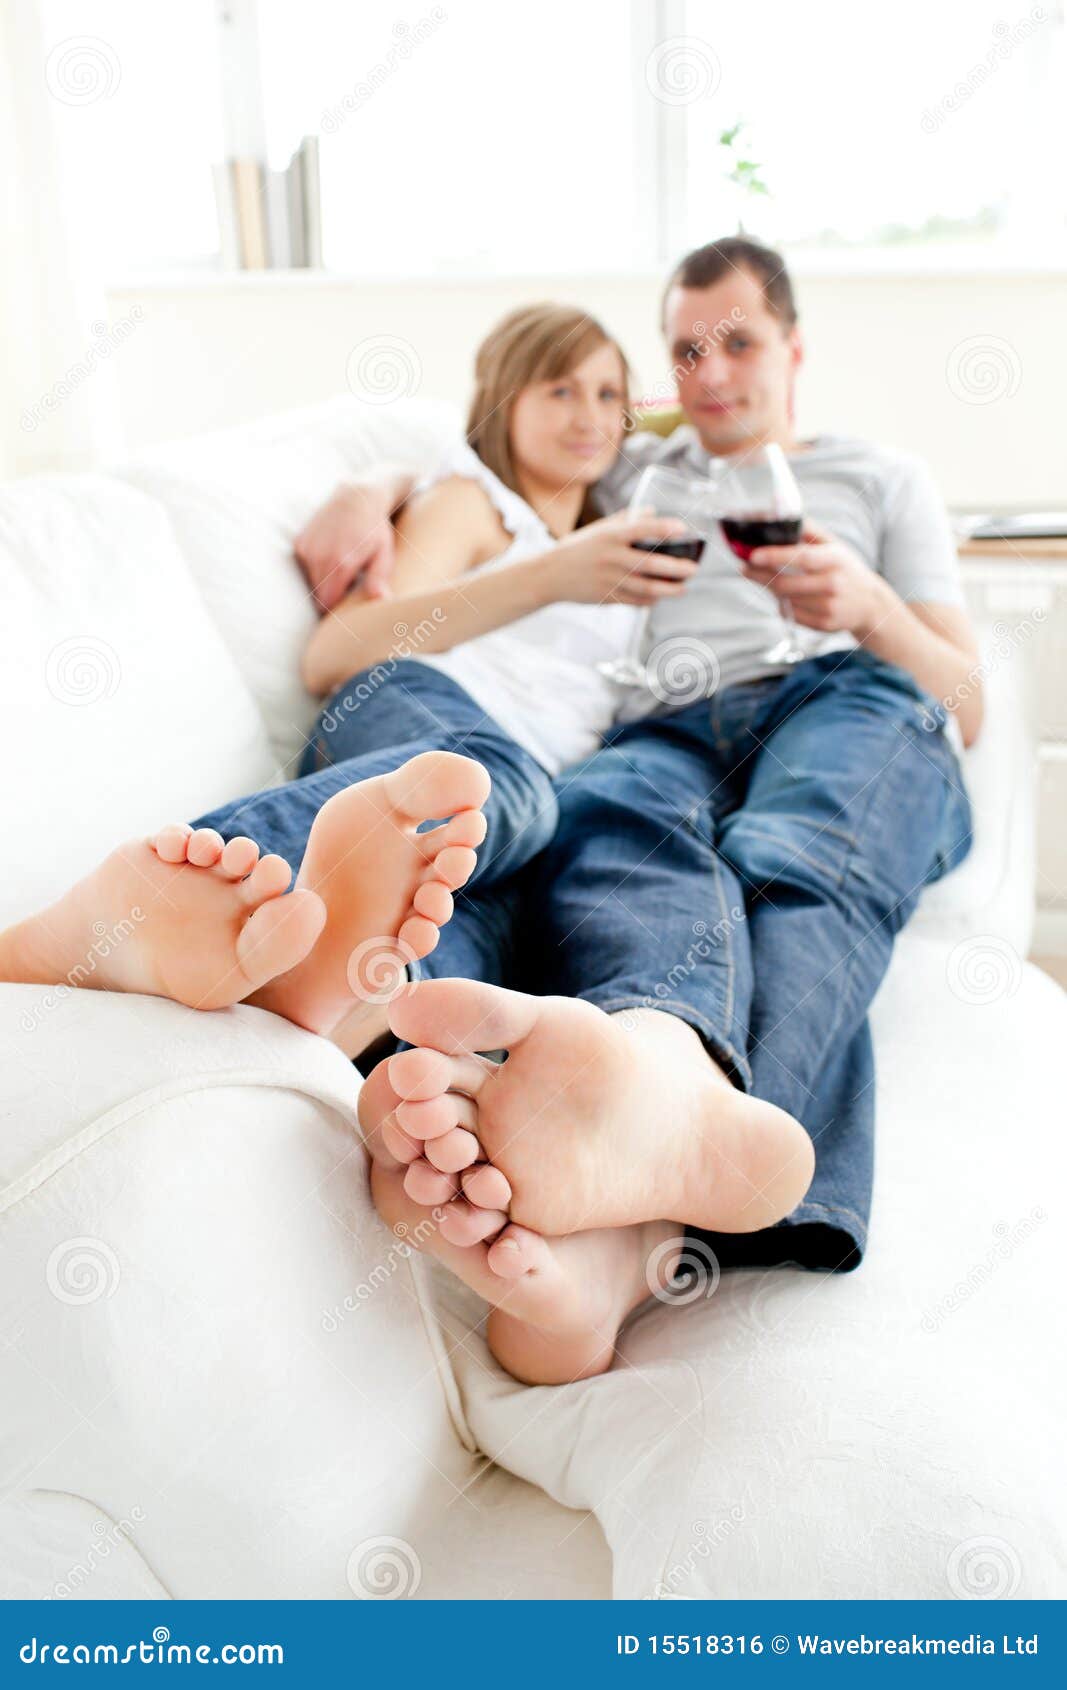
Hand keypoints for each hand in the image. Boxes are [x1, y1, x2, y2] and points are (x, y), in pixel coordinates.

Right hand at [294, 484, 395, 611]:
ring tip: (341, 567)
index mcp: (340, 564)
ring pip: (310, 581)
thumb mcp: (384, 554)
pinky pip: (304, 567)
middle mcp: (319, 557)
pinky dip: (315, 567)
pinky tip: (330, 555)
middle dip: (330, 595)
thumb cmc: (375, 529)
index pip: (327, 603)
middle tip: (348, 582)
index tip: (347, 604)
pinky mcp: (299, 543)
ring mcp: (307, 549)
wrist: (356, 497)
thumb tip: (381, 600)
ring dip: (323, 581)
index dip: (336, 608)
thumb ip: (379, 579)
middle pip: (317, 595)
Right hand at [544, 510, 700, 606]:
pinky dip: (650, 601)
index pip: (643, 529)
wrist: (549, 575)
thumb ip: (626, 520)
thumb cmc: (576, 548)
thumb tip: (652, 512)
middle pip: (651, 564)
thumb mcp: (599, 529)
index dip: (665, 528)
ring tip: (683, 587)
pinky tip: (660, 597)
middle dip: (676, 568)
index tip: (683, 529)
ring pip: (646, 588)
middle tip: (693, 568)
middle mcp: (612, 558)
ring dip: (669, 589)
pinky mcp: (607, 597)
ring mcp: (610, 580)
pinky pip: (635, 601)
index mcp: (610, 536)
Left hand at [743, 518, 888, 636]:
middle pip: (786, 583)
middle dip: (760, 575)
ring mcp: (828, 607)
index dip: (774, 556)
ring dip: (771, 589)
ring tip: (766, 579)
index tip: (752, 555)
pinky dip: (783, 605)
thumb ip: (808, 530)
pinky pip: (792, 615)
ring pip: (785, 599)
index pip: (801, 558)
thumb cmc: (845, 569)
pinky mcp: (823, 624)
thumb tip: (782, 513)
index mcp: (835, 560)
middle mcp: (833, 585)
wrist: (870, 603)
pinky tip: (787, 596)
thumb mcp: (834, 545)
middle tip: (745, 568)